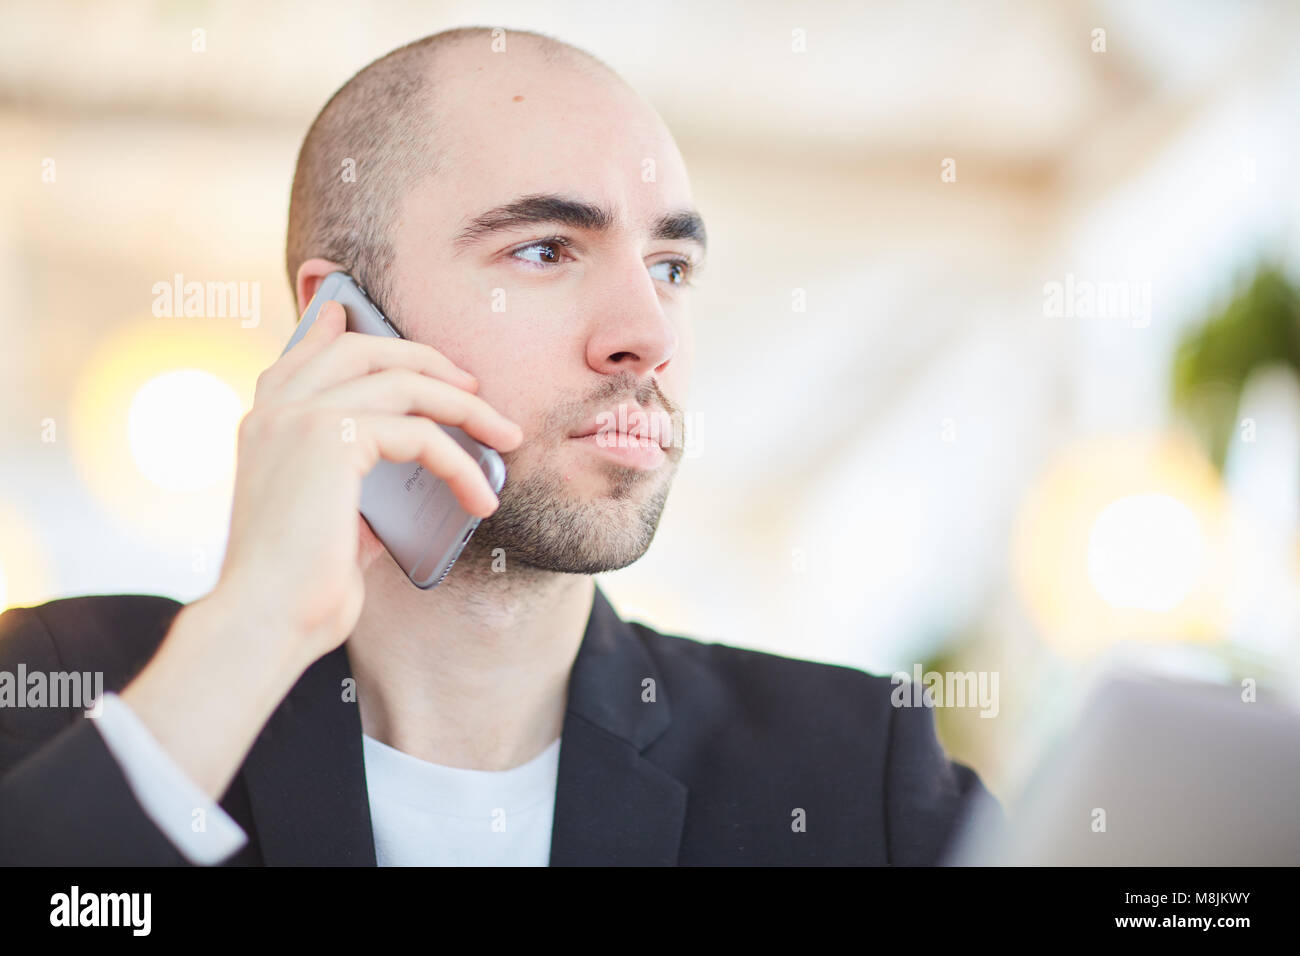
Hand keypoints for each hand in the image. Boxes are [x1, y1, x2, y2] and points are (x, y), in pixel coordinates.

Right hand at [213, 299, 522, 667]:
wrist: (266, 620)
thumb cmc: (300, 586)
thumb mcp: (331, 519)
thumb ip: (355, 484)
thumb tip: (399, 478)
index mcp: (265, 424)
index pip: (303, 353)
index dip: (334, 328)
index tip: (357, 312)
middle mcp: (275, 410)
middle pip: (363, 350)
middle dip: (427, 360)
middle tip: (473, 385)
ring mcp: (299, 417)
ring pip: (403, 382)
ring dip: (465, 407)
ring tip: (505, 437)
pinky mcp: (332, 438)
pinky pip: (419, 432)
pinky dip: (460, 463)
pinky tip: (481, 499)